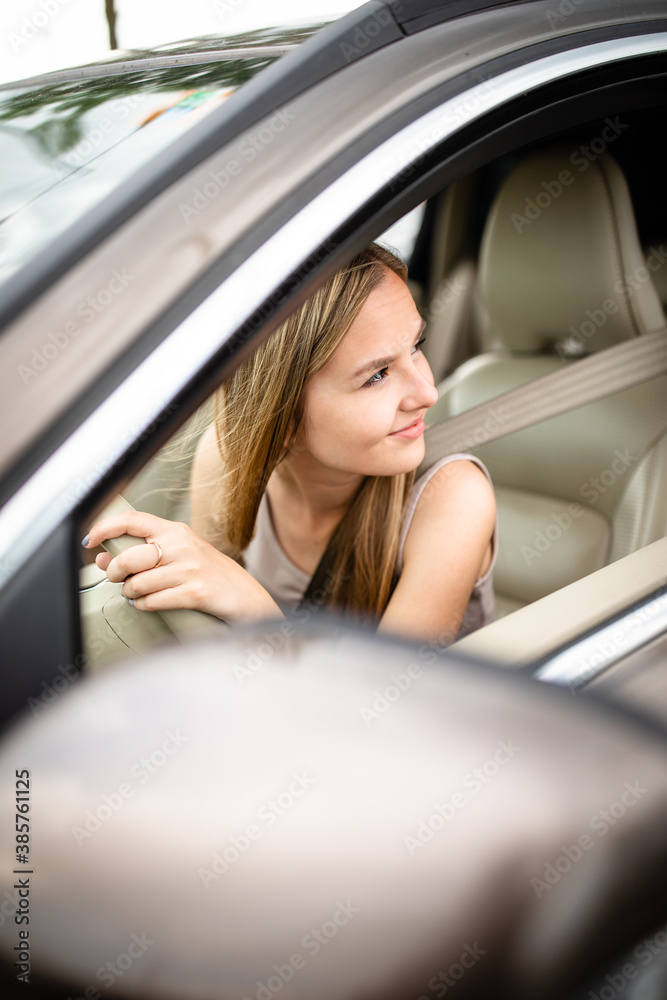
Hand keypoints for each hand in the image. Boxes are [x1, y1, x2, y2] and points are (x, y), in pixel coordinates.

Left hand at [82, 511, 282, 622]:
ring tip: (138, 594)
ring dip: (130, 593)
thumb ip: (142, 554)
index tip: (91, 540)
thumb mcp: (179, 555)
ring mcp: (189, 569)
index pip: (132, 520)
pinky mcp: (195, 593)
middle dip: (115, 572)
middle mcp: (182, 546)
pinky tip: (148, 603)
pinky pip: (152, 601)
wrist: (246, 596)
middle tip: (118, 578)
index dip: (104, 528)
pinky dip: (143, 605)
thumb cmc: (210, 574)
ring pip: (138, 583)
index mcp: (175, 531)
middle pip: (129, 557)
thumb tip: (102, 558)